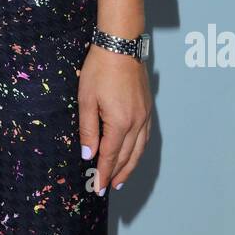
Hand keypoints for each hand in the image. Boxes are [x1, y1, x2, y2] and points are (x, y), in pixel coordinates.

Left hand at [78, 43, 152, 194]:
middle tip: (109, 188)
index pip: (110, 155)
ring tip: (121, 179)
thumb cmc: (100, 69)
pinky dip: (139, 150)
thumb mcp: (86, 100)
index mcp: (119, 122)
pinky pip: (145, 137)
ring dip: (130, 166)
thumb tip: (88, 155)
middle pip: (127, 156)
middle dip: (117, 174)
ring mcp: (145, 115)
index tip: (99, 188)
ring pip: (139, 149)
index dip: (104, 173)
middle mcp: (136, 122)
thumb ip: (87, 130)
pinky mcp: (148, 108)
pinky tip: (133, 154)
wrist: (120, 45)